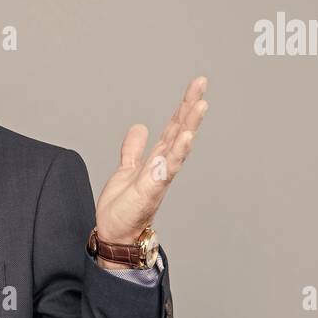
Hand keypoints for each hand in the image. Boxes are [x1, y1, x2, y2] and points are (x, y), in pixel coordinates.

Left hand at [94, 75, 207, 243]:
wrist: (116, 233)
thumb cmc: (124, 207)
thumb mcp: (127, 169)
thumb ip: (134, 149)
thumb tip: (140, 127)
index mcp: (157, 158)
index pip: (174, 126)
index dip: (184, 105)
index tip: (197, 85)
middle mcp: (163, 165)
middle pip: (180, 130)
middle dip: (191, 107)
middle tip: (201, 84)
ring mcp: (159, 176)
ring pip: (178, 147)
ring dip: (190, 126)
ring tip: (200, 105)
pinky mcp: (152, 189)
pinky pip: (166, 169)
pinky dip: (177, 153)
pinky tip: (185, 137)